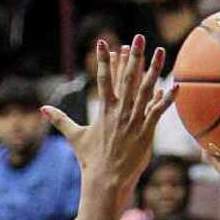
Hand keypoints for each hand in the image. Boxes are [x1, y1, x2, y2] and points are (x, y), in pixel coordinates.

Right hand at [42, 34, 174, 196]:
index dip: (104, 60)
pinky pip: (158, 112)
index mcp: (104, 110)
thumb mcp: (75, 137)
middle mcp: (119, 112)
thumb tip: (42, 109)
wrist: (106, 181)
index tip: (103, 42)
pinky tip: (176, 85)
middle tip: (139, 37)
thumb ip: (60, 120)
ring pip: (146, 90)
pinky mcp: (146, 133)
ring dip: (154, 70)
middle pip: (128, 79)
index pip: (103, 79)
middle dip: (134, 56)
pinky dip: (167, 99)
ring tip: (160, 52)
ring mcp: (133, 122)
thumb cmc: (91, 160)